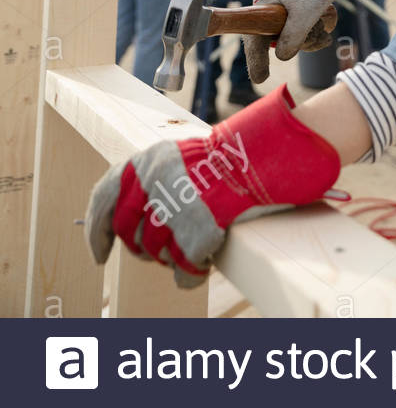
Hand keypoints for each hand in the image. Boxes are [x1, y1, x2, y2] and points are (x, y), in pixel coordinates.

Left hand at [83, 85, 340, 287]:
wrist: (264, 160)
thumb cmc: (225, 163)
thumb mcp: (176, 158)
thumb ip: (149, 183)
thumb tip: (125, 223)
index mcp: (146, 160)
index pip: (103, 198)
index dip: (96, 232)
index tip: (99, 254)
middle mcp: (154, 181)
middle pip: (129, 233)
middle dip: (143, 248)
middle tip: (165, 247)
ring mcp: (175, 208)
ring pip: (156, 253)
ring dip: (172, 257)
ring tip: (192, 247)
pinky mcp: (198, 233)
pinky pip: (184, 269)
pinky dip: (191, 273)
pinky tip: (202, 264)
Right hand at [243, 0, 359, 82]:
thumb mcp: (304, 12)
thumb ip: (293, 35)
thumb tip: (282, 56)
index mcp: (263, 4)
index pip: (254, 37)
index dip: (257, 59)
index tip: (260, 78)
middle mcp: (269, 9)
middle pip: (278, 41)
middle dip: (302, 42)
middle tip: (318, 38)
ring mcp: (282, 13)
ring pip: (294, 39)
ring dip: (312, 37)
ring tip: (324, 27)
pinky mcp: (295, 16)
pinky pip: (302, 34)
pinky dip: (315, 33)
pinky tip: (326, 25)